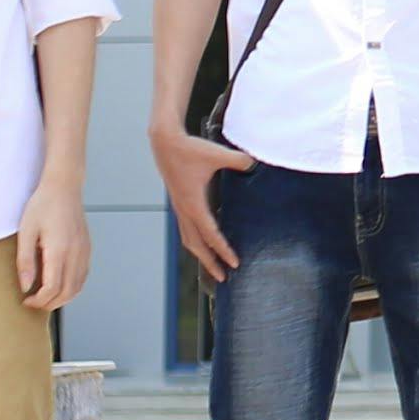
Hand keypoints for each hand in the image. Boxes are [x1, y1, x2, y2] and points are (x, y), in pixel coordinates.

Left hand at [14, 186, 91, 313]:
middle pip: (67, 292)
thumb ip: (25, 261)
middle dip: (50, 303)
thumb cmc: (44, 205)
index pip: (53, 288)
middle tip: (35, 303)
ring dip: (63, 298)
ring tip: (46, 297)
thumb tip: (25, 286)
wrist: (64, 188)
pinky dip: (73, 287)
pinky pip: (83, 276)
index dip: (39, 301)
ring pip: (78, 287)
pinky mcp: (87, 249)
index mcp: (59, 250)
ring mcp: (84, 252)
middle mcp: (75, 254)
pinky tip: (61, 285)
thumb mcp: (26, 231)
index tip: (27, 300)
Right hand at [153, 115, 259, 282]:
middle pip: (197, 245)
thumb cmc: (188, 149)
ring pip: (189, 239)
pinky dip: (195, 240)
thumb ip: (238, 160)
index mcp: (194, 204)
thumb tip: (253, 164)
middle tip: (223, 277)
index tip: (234, 264)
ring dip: (200, 254)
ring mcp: (179, 208)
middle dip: (209, 263)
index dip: (223, 251)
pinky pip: (186, 229)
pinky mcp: (179, 203)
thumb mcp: (216, 154)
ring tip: (212, 265)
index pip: (211, 235)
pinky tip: (204, 242)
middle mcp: (185, 210)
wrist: (165, 142)